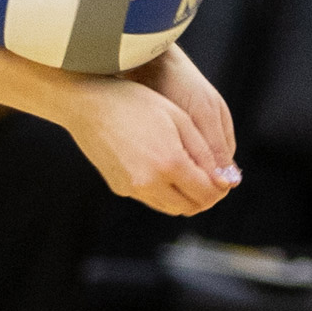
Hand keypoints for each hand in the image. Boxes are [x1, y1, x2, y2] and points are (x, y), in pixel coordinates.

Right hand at [63, 70, 236, 216]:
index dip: (220, 188)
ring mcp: (132, 188)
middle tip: (209, 179)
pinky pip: (150, 199)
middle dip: (205, 196)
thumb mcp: (178, 118)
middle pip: (191, 206)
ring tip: (187, 174)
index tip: (223, 178)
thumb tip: (224, 180)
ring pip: (171, 208)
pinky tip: (161, 170)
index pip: (207, 193)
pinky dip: (163, 192)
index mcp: (169, 163)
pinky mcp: (119, 187)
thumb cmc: (135, 102)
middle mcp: (150, 182)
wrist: (87, 104)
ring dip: (185, 197)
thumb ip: (204, 152)